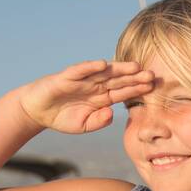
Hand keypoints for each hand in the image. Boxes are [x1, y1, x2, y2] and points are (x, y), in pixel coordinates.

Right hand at [18, 60, 154, 133]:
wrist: (37, 111)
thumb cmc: (62, 117)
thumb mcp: (83, 125)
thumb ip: (98, 121)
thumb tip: (112, 114)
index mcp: (101, 97)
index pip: (123, 92)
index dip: (137, 89)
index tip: (153, 88)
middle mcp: (95, 86)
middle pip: (118, 80)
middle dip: (135, 77)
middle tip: (153, 75)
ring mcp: (82, 80)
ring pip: (103, 73)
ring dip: (119, 69)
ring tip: (135, 66)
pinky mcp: (66, 77)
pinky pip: (80, 71)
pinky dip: (90, 67)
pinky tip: (103, 64)